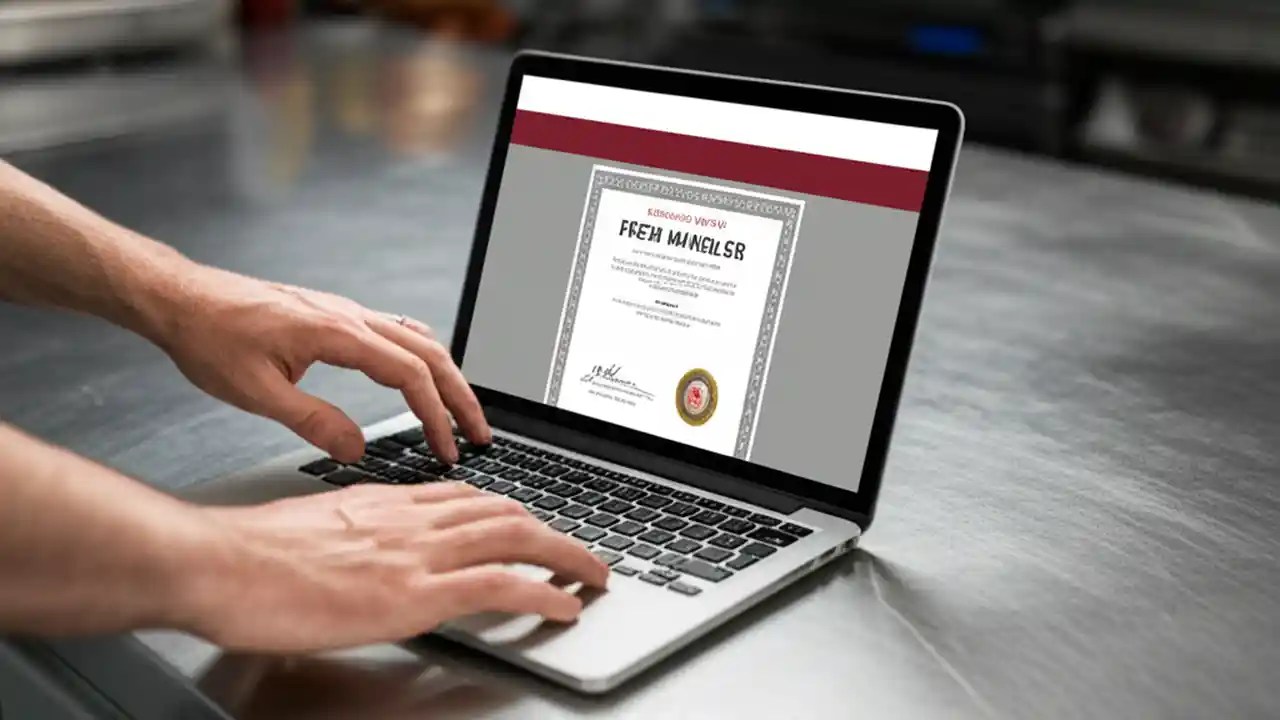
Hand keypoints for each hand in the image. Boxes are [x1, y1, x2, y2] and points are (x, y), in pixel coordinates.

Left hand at [152, 266, 488, 462]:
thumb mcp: (255, 392)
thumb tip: (355, 449)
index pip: (409, 375)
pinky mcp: (336, 315)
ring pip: (418, 339)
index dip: (435, 415)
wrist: (182, 298)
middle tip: (478, 435)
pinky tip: (420, 376)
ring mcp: (346, 312)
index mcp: (336, 333)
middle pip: (430, 353)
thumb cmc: (209, 337)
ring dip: (446, 376)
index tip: (447, 448)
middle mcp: (350, 316)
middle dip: (461, 397)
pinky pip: (397, 331)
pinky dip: (422, 358)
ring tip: (460, 412)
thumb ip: (313, 421)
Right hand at [186, 482, 608, 652]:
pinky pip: (500, 584)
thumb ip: (349, 535)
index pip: (465, 497)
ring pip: (515, 536)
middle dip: (551, 528)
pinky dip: (544, 592)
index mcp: (384, 503)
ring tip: (594, 574)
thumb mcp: (310, 530)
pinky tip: (565, 605)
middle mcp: (410, 519)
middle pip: (503, 510)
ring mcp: (416, 553)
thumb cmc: (246, 554)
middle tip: (578, 549)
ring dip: (566, 554)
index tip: (527, 521)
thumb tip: (360, 551)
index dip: (507, 510)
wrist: (216, 562)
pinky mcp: (414, 592)